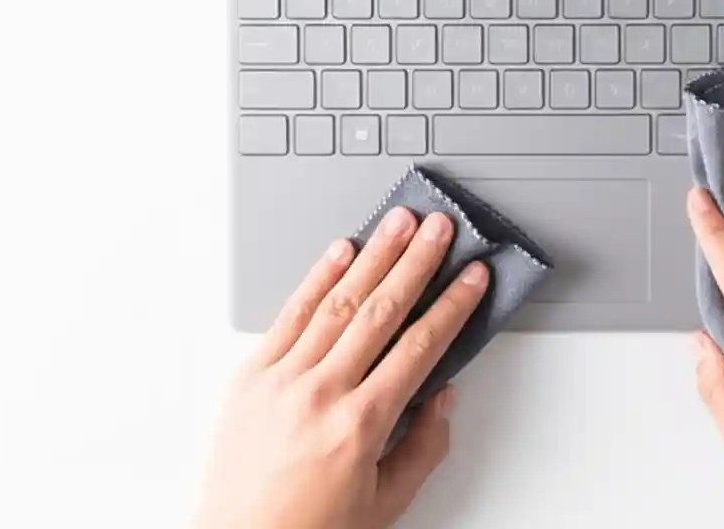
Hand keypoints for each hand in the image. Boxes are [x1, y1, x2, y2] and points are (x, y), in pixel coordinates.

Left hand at [193, 207, 487, 528]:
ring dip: (373, 256)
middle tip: (441, 227)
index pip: (420, 347)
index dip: (453, 305)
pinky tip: (341, 252)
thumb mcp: (387, 500)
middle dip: (418, 262)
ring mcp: (282, 379)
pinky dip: (318, 278)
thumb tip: (442, 393)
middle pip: (382, 310)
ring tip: (398, 223)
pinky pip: (290, 314)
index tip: (472, 277)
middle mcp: (321, 393)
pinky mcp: (251, 375)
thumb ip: (424, 444)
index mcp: (361, 425)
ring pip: (337, 302)